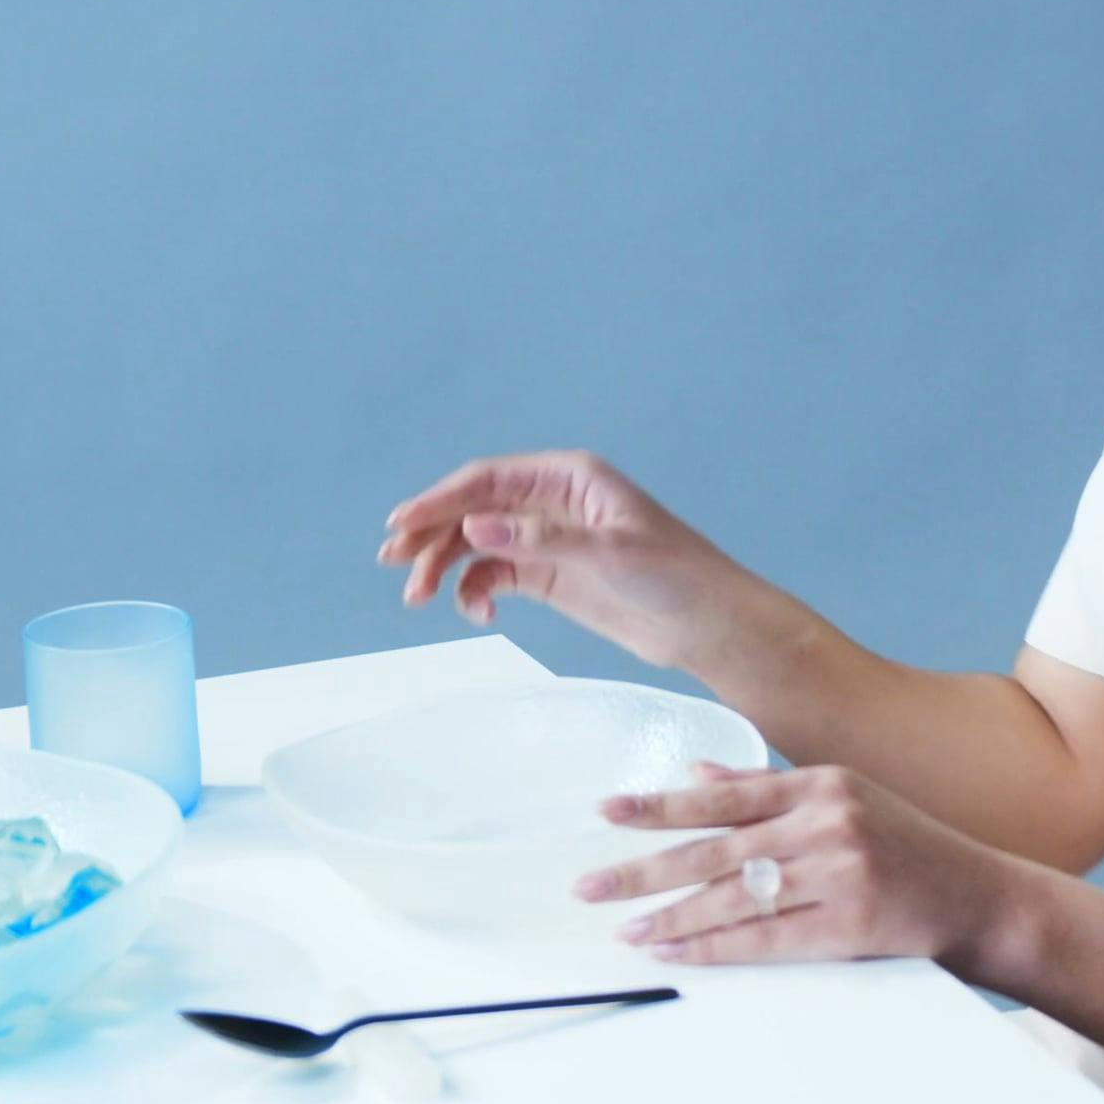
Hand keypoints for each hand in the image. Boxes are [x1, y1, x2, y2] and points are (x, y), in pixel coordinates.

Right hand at [377, 448, 761, 669]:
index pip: (488, 480)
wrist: (709, 627)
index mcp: (569, 477)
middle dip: (431, 534)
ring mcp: (548, 539)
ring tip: (418, 599)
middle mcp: (552, 501)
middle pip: (473, 509)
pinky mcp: (550, 576)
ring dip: (444, 567)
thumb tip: (473, 527)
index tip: (402, 525)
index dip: (440, 499)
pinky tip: (479, 615)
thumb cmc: (676, 577)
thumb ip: (540, 541)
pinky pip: (495, 575)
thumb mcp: (610, 555)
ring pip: (477, 544)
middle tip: (394, 564)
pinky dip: (477, 592)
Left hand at [572, 760, 1028, 974]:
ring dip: (672, 918)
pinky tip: (678, 952)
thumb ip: (766, 789)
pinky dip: (715, 947)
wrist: (978, 895)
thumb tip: (695, 774)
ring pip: (733, 897)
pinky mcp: (849, 924)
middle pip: (714, 848)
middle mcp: (824, 821)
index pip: (721, 795)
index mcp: (817, 783)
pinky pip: (764, 939)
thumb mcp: (842, 799)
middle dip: (643, 869)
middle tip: (589, 885)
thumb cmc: (905, 846)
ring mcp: (838, 872)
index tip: (606, 813)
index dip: (659, 806)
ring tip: (626, 929)